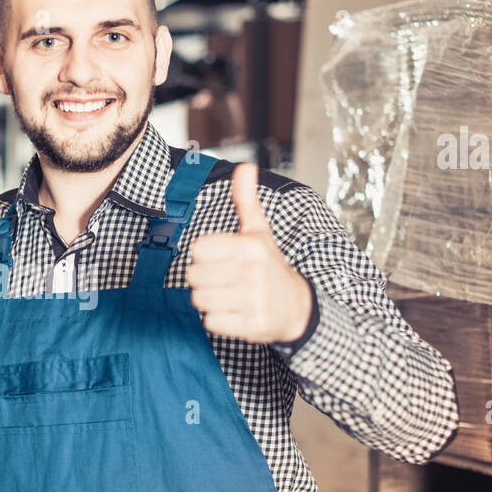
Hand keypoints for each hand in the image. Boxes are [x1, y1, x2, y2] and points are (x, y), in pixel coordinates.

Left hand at [184, 162, 312, 344]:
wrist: (297, 308)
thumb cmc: (270, 266)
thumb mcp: (259, 232)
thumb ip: (246, 200)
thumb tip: (245, 166)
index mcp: (250, 245)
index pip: (198, 249)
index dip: (204, 255)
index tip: (221, 259)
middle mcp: (252, 271)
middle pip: (193, 276)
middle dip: (204, 279)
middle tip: (224, 280)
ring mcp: (253, 299)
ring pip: (199, 299)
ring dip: (209, 300)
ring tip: (228, 296)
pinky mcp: (251, 325)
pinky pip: (210, 322)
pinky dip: (218, 320)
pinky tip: (234, 313)